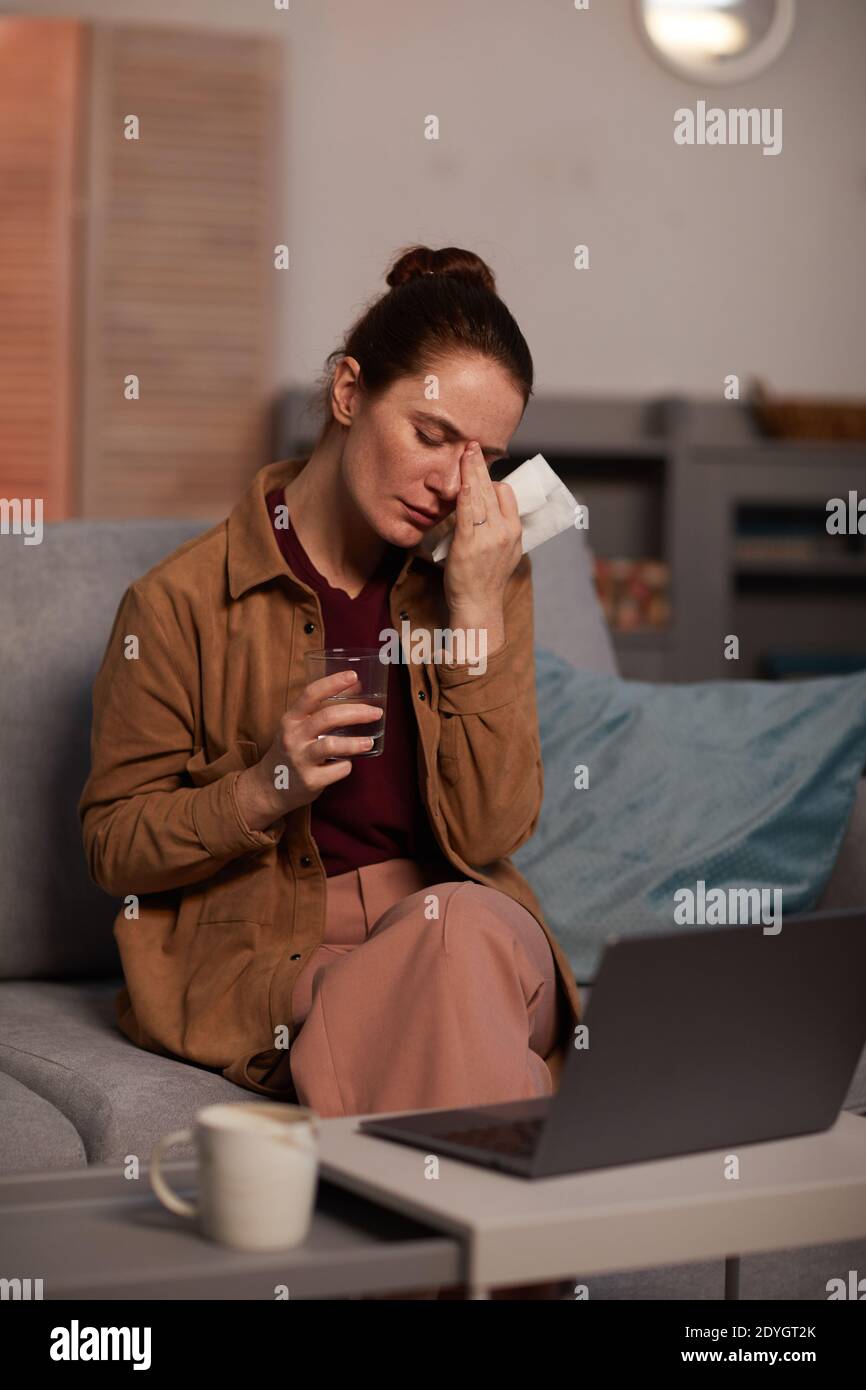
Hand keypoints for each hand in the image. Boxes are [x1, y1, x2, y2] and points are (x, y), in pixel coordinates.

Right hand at [235, 670, 381, 831]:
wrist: (269, 788)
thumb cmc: (291, 751)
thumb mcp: (299, 727)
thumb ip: (324, 707)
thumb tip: (356, 686)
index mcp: (291, 719)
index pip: (311, 694)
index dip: (333, 683)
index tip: (353, 675)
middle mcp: (293, 737)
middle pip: (327, 718)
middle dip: (356, 713)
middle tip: (376, 712)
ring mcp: (300, 759)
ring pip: (332, 745)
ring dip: (355, 743)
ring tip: (369, 742)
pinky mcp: (310, 780)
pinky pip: (337, 769)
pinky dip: (346, 766)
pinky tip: (346, 764)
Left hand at [442, 442, 521, 619]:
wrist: (478, 606)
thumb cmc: (486, 581)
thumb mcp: (505, 552)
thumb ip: (500, 529)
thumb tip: (490, 509)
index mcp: (514, 532)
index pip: (506, 494)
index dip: (491, 479)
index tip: (480, 468)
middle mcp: (504, 531)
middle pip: (493, 489)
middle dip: (481, 465)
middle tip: (472, 446)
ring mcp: (488, 537)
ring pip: (480, 496)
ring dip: (471, 471)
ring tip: (465, 452)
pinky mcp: (469, 544)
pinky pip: (468, 513)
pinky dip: (465, 494)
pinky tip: (462, 481)